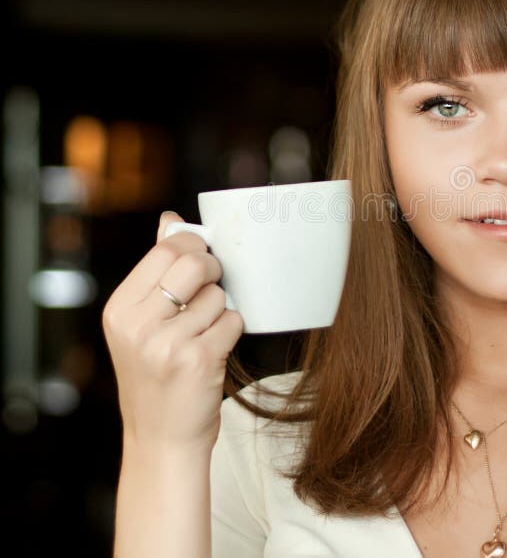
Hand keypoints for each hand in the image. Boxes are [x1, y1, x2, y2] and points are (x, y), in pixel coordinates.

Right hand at [102, 211, 243, 452]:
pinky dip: (231, 331)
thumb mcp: (141, 325)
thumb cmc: (156, 377)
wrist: (161, 440)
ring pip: (218, 294)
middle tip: (211, 288)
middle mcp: (138, 325)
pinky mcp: (199, 360)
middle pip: (194, 263)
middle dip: (213, 269)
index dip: (194, 246)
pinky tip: (214, 350)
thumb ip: (157, 272)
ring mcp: (167, 344)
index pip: (165, 250)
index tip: (202, 258)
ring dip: (221, 309)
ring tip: (204, 334)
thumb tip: (171, 219)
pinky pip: (232, 320)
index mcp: (120, 309)